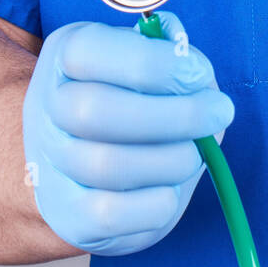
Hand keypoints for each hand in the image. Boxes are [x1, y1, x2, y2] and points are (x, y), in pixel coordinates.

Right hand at [22, 12, 234, 255]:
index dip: (154, 63)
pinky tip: (172, 187)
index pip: (88, 51)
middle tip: (219, 113)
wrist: (98, 173)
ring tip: (198, 152)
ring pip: (108, 165)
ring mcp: (52, 164)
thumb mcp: (153, 62)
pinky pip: (112, 213)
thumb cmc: (142, 103)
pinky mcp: (69, 215)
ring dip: (174, 158)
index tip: (201, 74)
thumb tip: (183, 55)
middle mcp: (47, 107)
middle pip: (94, 112)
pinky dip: (156, 202)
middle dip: (175, 115)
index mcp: (67, 55)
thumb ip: (169, 51)